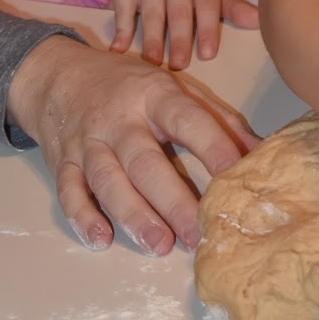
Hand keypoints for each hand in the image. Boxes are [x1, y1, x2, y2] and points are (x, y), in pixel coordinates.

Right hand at [7, 34, 259, 253]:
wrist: (58, 75)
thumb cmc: (128, 84)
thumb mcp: (173, 87)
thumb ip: (216, 118)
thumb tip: (259, 150)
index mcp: (154, 95)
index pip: (186, 120)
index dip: (212, 145)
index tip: (236, 174)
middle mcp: (119, 119)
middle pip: (145, 161)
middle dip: (172, 199)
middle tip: (198, 233)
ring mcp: (88, 142)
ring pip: (108, 180)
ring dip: (133, 214)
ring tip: (160, 244)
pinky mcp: (62, 162)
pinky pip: (69, 191)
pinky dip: (82, 216)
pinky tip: (100, 238)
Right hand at [110, 0, 259, 68]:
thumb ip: (234, 9)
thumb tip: (259, 22)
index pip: (208, 5)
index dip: (208, 30)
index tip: (208, 55)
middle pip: (179, 11)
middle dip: (180, 40)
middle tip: (179, 66)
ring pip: (152, 12)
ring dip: (152, 39)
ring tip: (152, 62)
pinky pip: (124, 7)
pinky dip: (121, 29)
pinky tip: (119, 48)